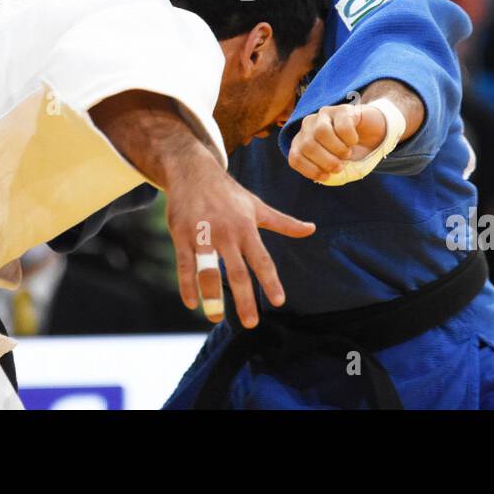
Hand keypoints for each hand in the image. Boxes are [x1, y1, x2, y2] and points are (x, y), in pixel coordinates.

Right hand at [163, 163, 314, 328]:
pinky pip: (184, 264)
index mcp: (246, 228)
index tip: (278, 301)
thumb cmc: (229, 193)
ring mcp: (202, 234)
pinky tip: (191, 303)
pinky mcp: (181, 234)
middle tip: (251, 323)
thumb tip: (312, 229)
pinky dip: (186, 285)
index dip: (270, 281)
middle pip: (237, 271)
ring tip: (215, 319)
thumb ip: (283, 222)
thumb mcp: (257, 206)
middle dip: (244, 299)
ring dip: (211, 296)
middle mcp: (226, 232)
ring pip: (207, 270)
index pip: (262, 259)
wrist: (193, 170)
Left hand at [288, 102, 388, 182]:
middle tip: (339, 167)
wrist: (371, 133)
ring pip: (322, 132)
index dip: (310, 171)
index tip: (326, 176)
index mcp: (302, 142)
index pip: (295, 158)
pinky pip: (342, 126)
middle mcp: (308, 126)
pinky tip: (354, 141)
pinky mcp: (341, 109)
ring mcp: (324, 114)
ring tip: (347, 154)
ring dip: (338, 149)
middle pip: (308, 145)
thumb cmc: (349, 152)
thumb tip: (326, 176)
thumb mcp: (336, 166)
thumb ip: (328, 172)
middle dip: (326, 161)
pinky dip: (350, 139)